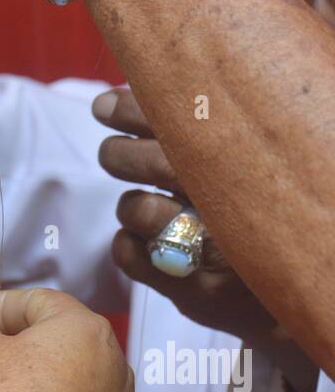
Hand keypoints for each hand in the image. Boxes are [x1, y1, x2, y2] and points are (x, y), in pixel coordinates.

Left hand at [92, 87, 294, 350]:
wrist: (287, 291)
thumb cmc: (250, 216)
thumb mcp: (237, 170)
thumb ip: (196, 137)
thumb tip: (126, 100)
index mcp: (244, 164)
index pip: (182, 122)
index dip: (133, 109)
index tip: (105, 105)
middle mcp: (234, 205)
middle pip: (156, 162)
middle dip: (119, 153)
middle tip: (111, 152)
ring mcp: (216, 253)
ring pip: (138, 209)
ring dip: (129, 204)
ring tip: (143, 206)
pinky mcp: (196, 291)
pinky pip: (129, 255)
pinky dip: (127, 243)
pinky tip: (145, 240)